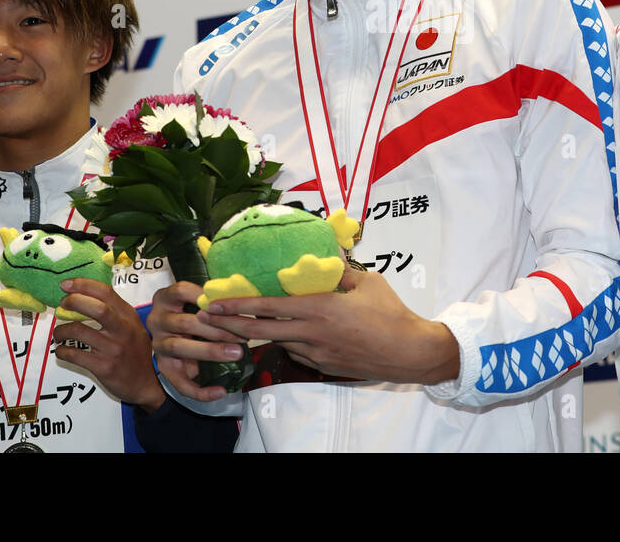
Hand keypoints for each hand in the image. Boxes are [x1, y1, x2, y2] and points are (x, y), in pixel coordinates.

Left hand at [52, 278, 163, 411]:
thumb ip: (114, 312)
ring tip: (58, 333)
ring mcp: (113, 349)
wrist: (145, 383)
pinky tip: (62, 350)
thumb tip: (83, 297)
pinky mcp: (104, 367)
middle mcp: (123, 330)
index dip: (82, 285)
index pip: (105, 292)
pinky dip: (62, 350)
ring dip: (61, 330)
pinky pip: (74, 355)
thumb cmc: (135, 352)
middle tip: (62, 304)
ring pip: (79, 331)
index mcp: (128, 316)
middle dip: (74, 301)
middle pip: (96, 308)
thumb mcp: (133, 326)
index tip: (66, 284)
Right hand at [146, 281, 248, 402]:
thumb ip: (215, 301)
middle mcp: (157, 320)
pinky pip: (179, 382)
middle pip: (184, 323)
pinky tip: (220, 391)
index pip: (181, 291)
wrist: (175, 336)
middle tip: (242, 335)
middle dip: (216, 330)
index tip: (229, 303)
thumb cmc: (193, 313)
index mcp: (166, 298)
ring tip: (236, 354)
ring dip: (210, 352)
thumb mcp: (199, 302)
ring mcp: (158, 344)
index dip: (204, 296)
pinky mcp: (163, 367)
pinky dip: (200, 390)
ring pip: (179, 348)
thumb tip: (244, 298)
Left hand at [205, 268, 459, 383]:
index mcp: (319, 309)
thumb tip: (328, 254)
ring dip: (264, 334)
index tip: (215, 303)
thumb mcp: (367, 282)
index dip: (239, 305)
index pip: (269, 307)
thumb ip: (341, 270)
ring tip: (248, 322)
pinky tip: (292, 333)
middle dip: (232, 324)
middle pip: (261, 331)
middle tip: (210, 318)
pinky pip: (299, 352)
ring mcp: (317, 353)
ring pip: (280, 342)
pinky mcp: (325, 366)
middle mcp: (311, 333)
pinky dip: (290, 342)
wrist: (408, 352)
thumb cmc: (391, 313)